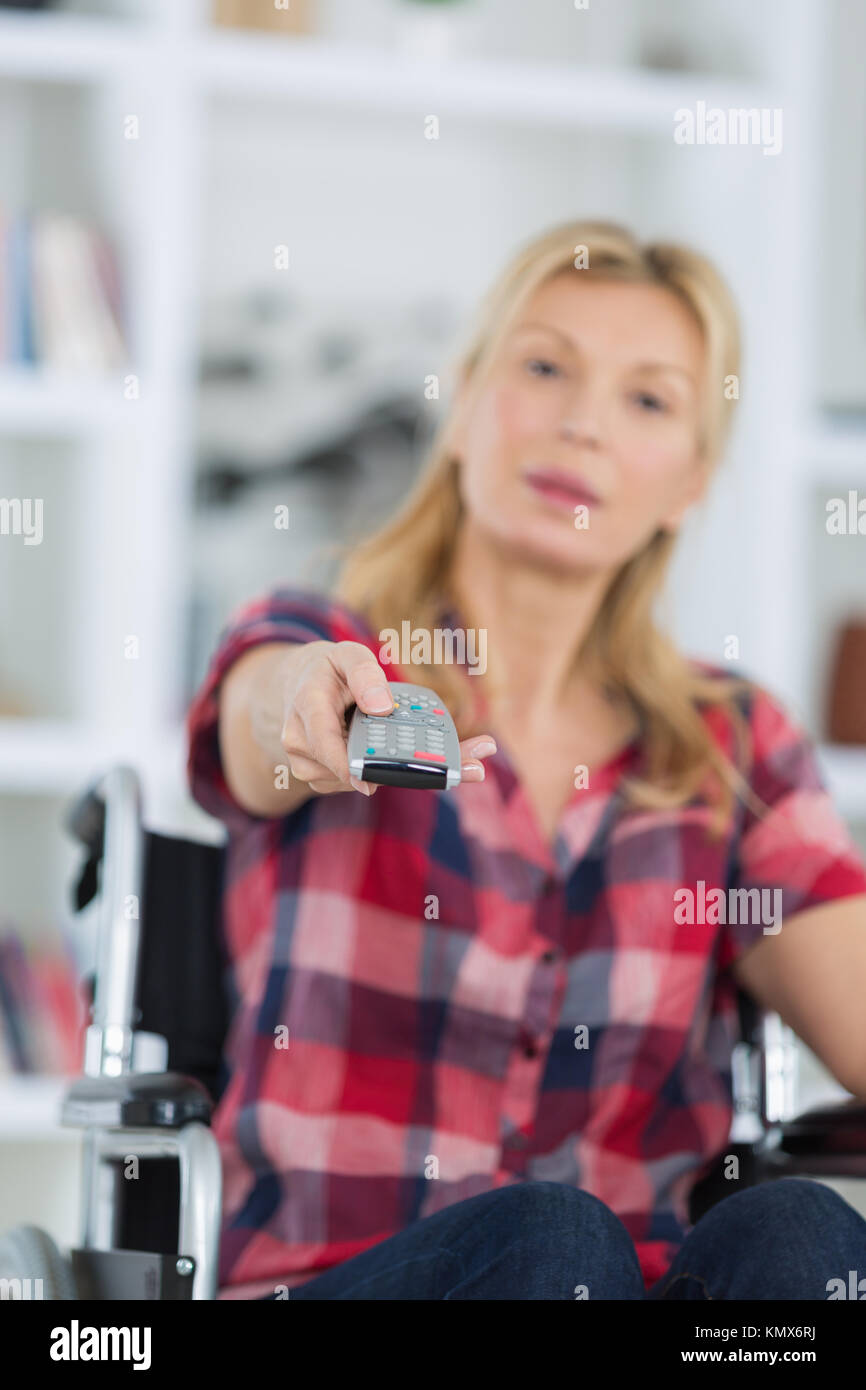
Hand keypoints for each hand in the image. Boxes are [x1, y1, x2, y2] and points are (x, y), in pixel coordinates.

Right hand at [279, 641, 496, 795]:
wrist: (300, 687)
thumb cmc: (329, 671)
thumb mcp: (347, 656)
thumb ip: (365, 674)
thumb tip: (383, 706)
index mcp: (308, 706)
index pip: (322, 741)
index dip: (346, 765)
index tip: (371, 781)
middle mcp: (301, 741)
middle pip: (346, 771)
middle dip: (401, 775)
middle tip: (471, 770)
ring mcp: (309, 764)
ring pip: (355, 780)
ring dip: (399, 776)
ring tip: (460, 767)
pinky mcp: (324, 777)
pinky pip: (358, 781)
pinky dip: (386, 776)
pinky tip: (414, 766)